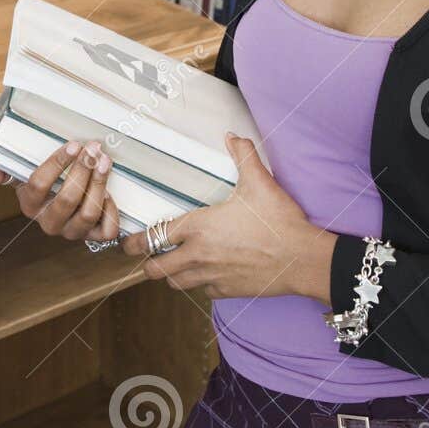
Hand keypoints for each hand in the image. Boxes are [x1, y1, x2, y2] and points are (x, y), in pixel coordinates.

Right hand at [0, 139, 119, 242]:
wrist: (66, 203)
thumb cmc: (45, 182)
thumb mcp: (21, 173)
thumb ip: (1, 169)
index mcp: (29, 205)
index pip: (39, 184)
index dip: (57, 164)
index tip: (73, 144)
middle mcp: (49, 223)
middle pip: (67, 199)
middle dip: (82, 171)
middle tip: (94, 149)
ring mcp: (72, 232)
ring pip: (88, 213)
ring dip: (99, 185)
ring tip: (105, 162)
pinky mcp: (94, 237)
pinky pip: (107, 231)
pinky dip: (111, 211)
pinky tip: (111, 192)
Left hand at [120, 132, 336, 301]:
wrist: (301, 258)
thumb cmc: (278, 221)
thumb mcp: (260, 182)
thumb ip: (243, 156)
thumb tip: (233, 136)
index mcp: (198, 227)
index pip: (154, 236)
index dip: (135, 242)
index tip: (127, 244)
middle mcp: (198, 254)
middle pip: (156, 269)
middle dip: (148, 265)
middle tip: (147, 259)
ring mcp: (212, 276)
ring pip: (177, 283)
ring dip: (172, 275)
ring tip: (175, 266)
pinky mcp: (227, 291)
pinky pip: (203, 291)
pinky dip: (200, 284)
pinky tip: (207, 274)